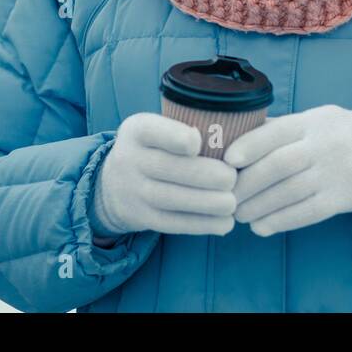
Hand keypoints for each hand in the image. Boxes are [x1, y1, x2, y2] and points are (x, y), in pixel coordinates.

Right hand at [89, 113, 237, 237]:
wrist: (113, 185)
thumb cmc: (155, 148)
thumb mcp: (157, 128)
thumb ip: (186, 126)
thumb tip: (238, 127)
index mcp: (137, 130)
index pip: (153, 131)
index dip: (175, 137)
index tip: (197, 143)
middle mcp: (130, 159)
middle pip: (168, 168)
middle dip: (204, 175)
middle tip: (232, 178)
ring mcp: (133, 191)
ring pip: (171, 199)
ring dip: (206, 203)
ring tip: (232, 203)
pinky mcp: (142, 217)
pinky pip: (172, 223)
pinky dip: (201, 225)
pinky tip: (224, 223)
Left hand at [224, 104, 351, 236]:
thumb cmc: (345, 134)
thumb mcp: (319, 118)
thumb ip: (283, 127)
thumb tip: (238, 133)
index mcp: (313, 122)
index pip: (277, 131)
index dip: (250, 145)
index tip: (228, 160)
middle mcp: (324, 146)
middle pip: (278, 165)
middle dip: (247, 184)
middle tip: (226, 197)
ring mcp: (335, 173)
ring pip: (289, 192)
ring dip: (258, 207)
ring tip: (239, 215)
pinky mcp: (343, 199)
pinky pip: (307, 213)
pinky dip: (280, 221)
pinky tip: (262, 227)